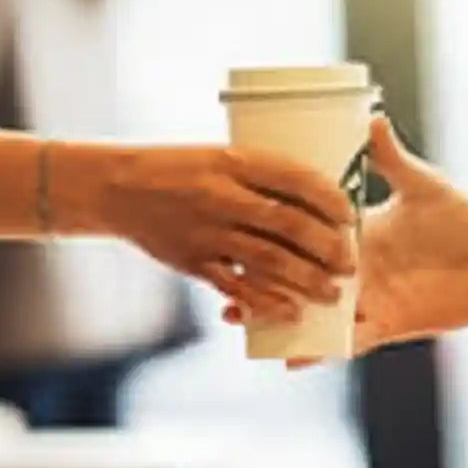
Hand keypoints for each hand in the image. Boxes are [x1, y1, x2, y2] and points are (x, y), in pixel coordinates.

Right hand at [103, 146, 355, 320]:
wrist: (117, 187)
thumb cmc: (173, 167)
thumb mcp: (215, 155)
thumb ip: (255, 175)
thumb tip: (307, 189)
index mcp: (232, 162)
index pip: (292, 178)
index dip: (327, 197)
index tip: (350, 212)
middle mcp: (221, 196)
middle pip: (287, 223)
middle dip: (326, 245)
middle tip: (351, 261)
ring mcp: (206, 231)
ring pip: (267, 259)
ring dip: (305, 279)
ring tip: (332, 293)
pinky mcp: (193, 261)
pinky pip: (235, 285)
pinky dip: (264, 301)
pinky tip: (290, 311)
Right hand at [224, 118, 467, 362]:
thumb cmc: (463, 218)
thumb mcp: (421, 184)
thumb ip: (391, 157)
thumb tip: (371, 115)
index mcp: (356, 232)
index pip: (304, 231)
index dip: (272, 231)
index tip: (237, 223)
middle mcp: (354, 268)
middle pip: (297, 274)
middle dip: (260, 277)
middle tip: (221, 275)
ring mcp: (366, 299)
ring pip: (311, 311)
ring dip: (277, 317)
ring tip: (240, 320)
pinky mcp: (386, 325)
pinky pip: (346, 343)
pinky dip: (319, 352)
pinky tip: (289, 360)